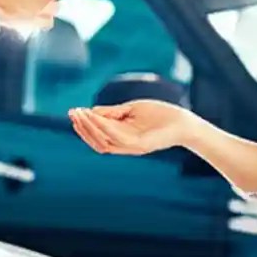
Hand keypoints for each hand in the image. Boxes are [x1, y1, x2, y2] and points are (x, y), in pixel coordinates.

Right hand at [69, 100, 196, 155]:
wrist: (184, 123)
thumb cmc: (160, 114)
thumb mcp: (132, 110)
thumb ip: (113, 112)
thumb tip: (91, 111)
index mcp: (122, 138)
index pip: (97, 136)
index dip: (84, 126)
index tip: (73, 112)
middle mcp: (124, 145)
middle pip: (97, 142)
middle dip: (83, 128)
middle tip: (72, 113)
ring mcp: (132, 147)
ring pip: (104, 142)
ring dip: (90, 128)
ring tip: (80, 114)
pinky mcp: (140, 145)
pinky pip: (117, 138)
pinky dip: (103, 127)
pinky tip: (95, 116)